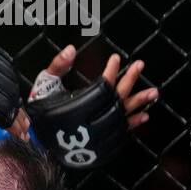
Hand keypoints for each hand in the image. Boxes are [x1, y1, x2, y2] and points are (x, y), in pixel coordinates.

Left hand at [0, 35, 20, 130]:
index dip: (16, 129)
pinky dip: (8, 79)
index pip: (7, 118)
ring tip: (16, 109)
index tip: (20, 136)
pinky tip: (8, 88)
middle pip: (12, 101)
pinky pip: (3, 66)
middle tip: (22, 126)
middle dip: (19, 116)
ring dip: (15, 98)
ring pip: (11, 83)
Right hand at [24, 44, 157, 168]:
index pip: (103, 83)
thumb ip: (57, 66)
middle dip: (130, 79)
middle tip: (140, 65)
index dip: (111, 70)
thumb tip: (71, 48)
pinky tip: (144, 115)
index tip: (115, 58)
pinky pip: (123, 131)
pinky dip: (134, 123)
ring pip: (125, 114)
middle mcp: (94, 116)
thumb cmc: (40, 111)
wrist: (37, 140)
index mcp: (81, 102)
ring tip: (154, 93)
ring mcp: (100, 129)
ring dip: (140, 102)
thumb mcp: (44, 85)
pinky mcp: (101, 139)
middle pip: (118, 96)